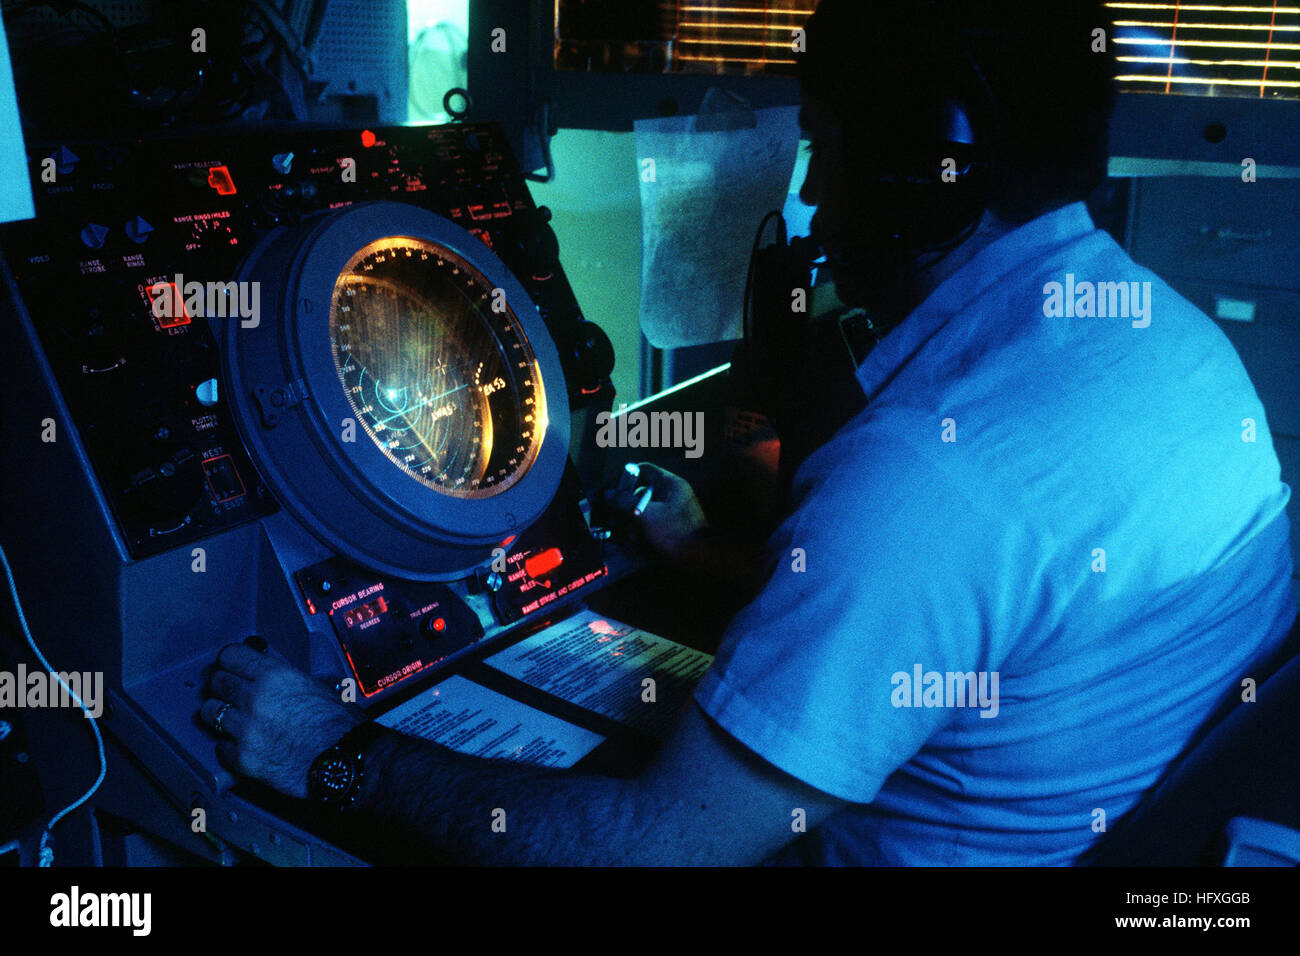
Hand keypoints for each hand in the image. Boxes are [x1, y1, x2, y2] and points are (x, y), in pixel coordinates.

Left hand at [201, 643, 362, 798]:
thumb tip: (278, 673)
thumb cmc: (340, 726)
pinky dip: (229, 747)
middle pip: (216, 683)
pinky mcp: (243, 758)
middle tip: (231, 693)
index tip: (230, 666)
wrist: (344, 762)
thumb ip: (290, 677)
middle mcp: (255, 699)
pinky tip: (243, 745)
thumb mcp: (319, 686)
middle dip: (222, 687)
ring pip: (210, 713)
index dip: (229, 661)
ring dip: (220, 715)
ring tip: (234, 719)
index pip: (230, 656)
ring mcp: (246, 730)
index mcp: (275, 676)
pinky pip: (220, 747)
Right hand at [604, 462, 708, 560]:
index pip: (642, 469)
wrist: (702, 557)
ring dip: (631, 518)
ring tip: (623, 530)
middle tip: (611, 513)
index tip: (610, 490)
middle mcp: (672, 492)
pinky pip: (652, 520)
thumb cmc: (676, 532)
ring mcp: (674, 509)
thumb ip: (625, 502)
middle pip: (641, 489)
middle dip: (625, 502)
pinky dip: (641, 527)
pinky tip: (634, 539)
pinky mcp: (674, 524)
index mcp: (670, 483)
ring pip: (645, 507)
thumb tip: (608, 494)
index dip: (624, 477)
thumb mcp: (646, 515)